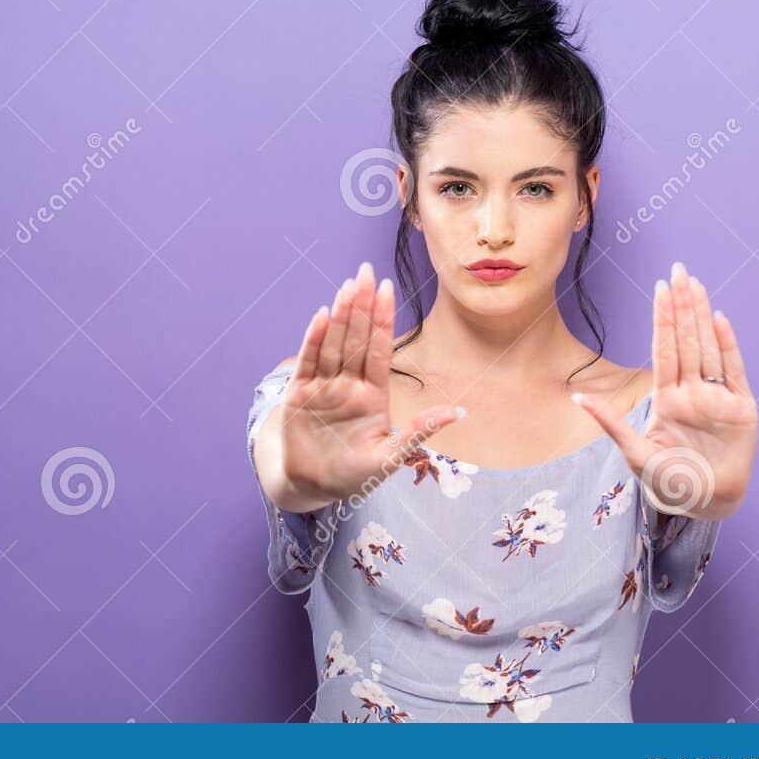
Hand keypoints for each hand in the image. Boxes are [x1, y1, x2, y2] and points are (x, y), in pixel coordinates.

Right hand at [263, 262, 464, 510]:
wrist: (312, 486)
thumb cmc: (354, 473)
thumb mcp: (390, 457)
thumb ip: (419, 432)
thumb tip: (460, 412)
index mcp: (373, 394)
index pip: (380, 350)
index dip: (384, 320)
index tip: (387, 288)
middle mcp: (348, 384)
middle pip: (356, 339)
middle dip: (362, 306)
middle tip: (365, 271)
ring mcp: (323, 386)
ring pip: (334, 344)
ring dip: (341, 316)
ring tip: (347, 287)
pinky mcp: (298, 394)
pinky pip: (308, 362)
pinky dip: (314, 340)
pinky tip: (321, 316)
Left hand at [573, 261, 757, 520]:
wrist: (706, 503)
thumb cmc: (668, 481)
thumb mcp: (634, 452)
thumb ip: (611, 424)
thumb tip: (577, 398)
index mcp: (667, 398)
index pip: (664, 350)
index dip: (662, 320)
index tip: (659, 289)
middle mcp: (692, 391)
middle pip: (687, 341)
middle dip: (682, 306)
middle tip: (679, 271)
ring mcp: (716, 397)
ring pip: (708, 348)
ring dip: (702, 316)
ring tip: (697, 285)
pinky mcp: (741, 408)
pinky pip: (734, 371)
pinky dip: (728, 346)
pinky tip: (720, 320)